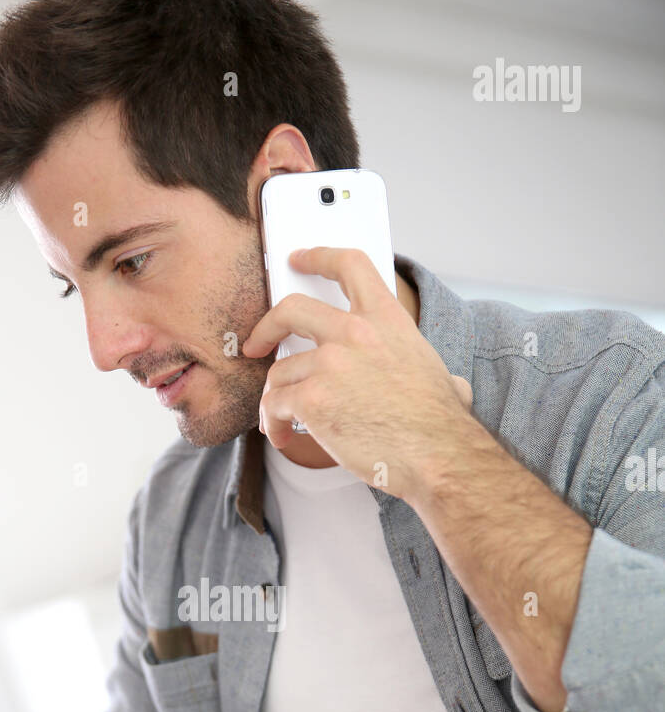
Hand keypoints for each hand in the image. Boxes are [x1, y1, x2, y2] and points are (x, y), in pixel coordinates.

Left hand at [242, 246, 475, 504]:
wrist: (436, 454)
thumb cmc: (439, 424)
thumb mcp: (440, 374)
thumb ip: (427, 371)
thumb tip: (455, 388)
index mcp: (386, 319)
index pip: (349, 266)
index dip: (318, 257)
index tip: (297, 258)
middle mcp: (354, 333)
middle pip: (290, 309)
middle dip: (266, 326)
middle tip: (257, 343)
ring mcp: (330, 364)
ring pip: (279, 372)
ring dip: (276, 398)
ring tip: (283, 422)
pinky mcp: (311, 398)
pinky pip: (273, 405)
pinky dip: (272, 423)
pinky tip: (283, 436)